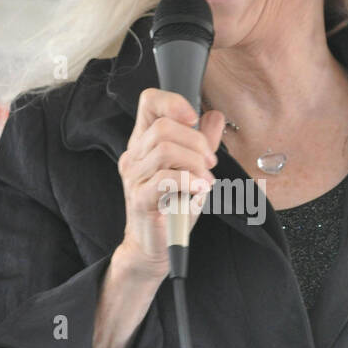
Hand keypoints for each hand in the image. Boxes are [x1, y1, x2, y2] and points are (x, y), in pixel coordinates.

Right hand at [117, 88, 224, 278]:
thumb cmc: (172, 207)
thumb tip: (214, 116)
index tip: (194, 118)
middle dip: (196, 142)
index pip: (149, 102)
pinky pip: (165, 179)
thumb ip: (203, 141)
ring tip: (205, 181)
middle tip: (209, 163)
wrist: (154, 245)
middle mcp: (134, 155)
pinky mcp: (140, 198)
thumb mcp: (192, 168)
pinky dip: (188, 181)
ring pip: (166, 150)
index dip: (173, 102)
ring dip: (195, 164)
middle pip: (164, 127)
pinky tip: (198, 191)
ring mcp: (134, 176)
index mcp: (144, 141)